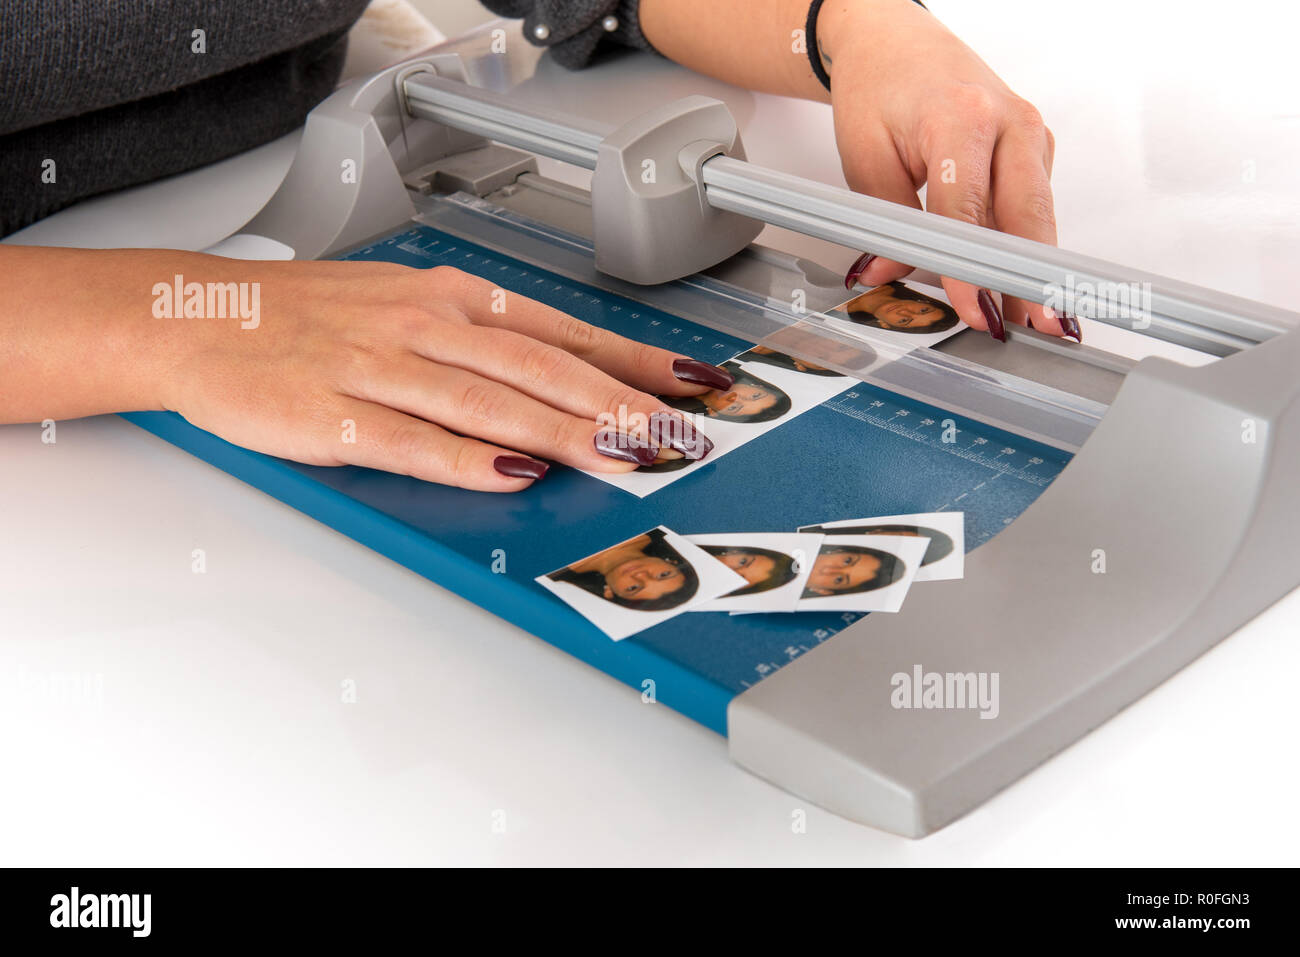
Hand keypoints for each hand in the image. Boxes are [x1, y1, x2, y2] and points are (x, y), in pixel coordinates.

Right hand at [0, 247, 730, 490]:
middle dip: (616, 403)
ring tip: (622, 455)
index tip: (691, 385)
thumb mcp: (409, 309)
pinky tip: (512, 475)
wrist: (204, 317)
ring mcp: (381, 368)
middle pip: (538, 366)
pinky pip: (411, 438)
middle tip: (677, 434)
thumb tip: (566, 382)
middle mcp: (426, 326)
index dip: (633, 361)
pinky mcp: (336, 415)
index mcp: (449, 300)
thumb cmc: (314, 318)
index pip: (560, 331)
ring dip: (562, 429)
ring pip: (487, 400)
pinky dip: (466, 458)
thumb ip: (484, 346)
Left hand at [819, 0, 1077, 340]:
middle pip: (1028, 216)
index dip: (971, 268)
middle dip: (1031, 280)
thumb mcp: (864, 156)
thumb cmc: (879, 88)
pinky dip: (1023, 246)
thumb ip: (883, 221)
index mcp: (962, 117)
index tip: (974, 309)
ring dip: (1033, 271)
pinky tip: (1017, 284)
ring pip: (1038, 216)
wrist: (894, 43)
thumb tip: (890, 273)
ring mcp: (1030, 134)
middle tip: (1035, 329)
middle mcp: (1010, 122)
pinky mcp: (1035, 149)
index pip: (969, 211)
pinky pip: (1032, 207)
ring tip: (1034, 323)